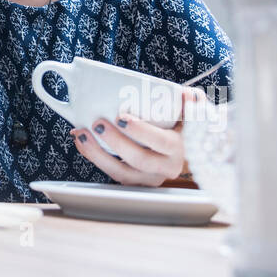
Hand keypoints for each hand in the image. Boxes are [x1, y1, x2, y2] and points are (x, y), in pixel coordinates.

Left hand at [68, 86, 206, 186]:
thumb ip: (194, 103)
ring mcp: (148, 178)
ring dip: (97, 154)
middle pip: (138, 160)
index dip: (141, 131)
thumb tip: (187, 95)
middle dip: (115, 142)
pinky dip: (94, 157)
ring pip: (121, 173)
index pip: (160, 142)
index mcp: (179, 150)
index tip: (122, 117)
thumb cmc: (186, 128)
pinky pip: (111, 173)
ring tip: (81, 133)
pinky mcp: (134, 180)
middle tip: (98, 123)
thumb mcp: (196, 114)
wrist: (187, 152)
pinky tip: (81, 141)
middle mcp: (164, 168)